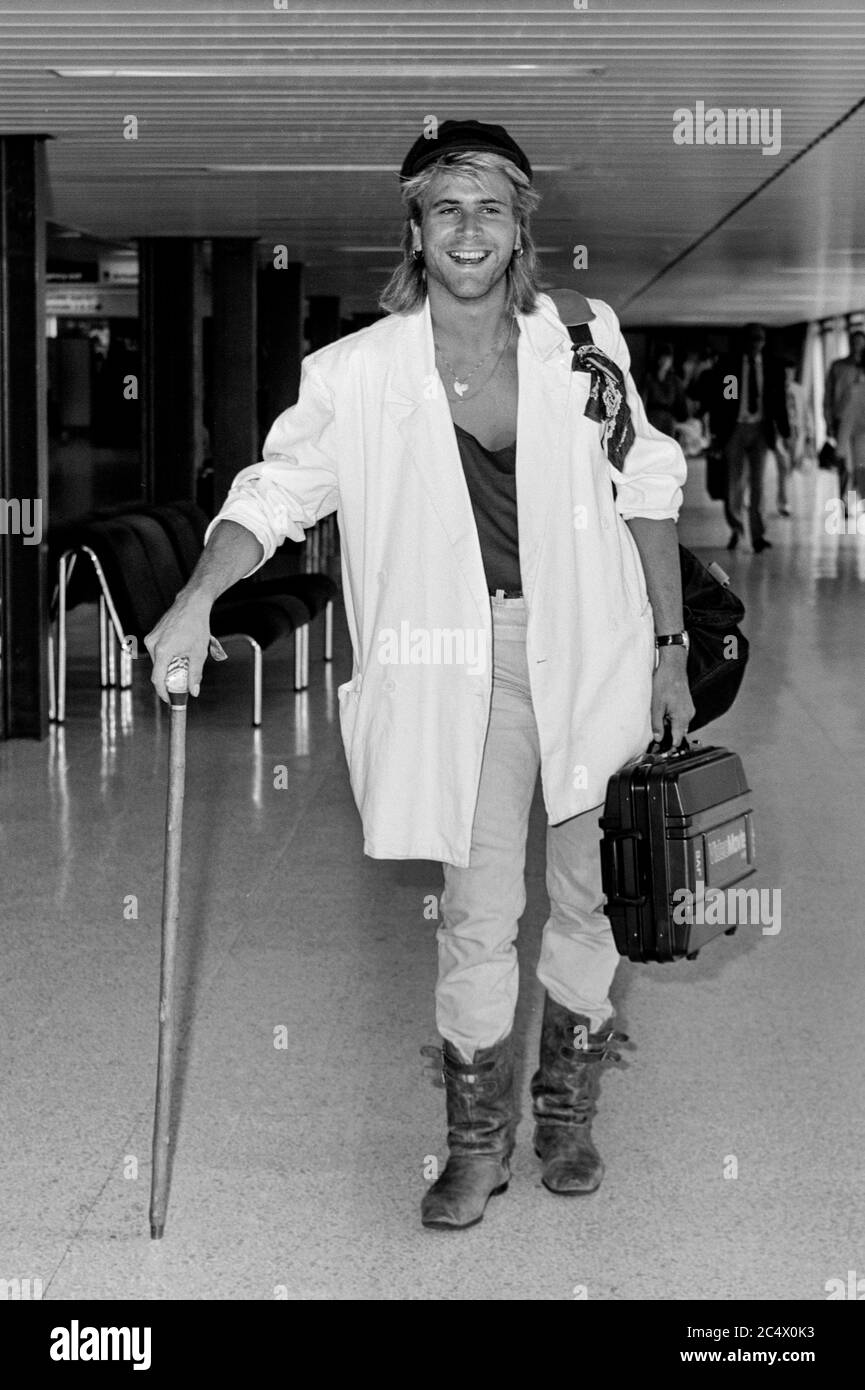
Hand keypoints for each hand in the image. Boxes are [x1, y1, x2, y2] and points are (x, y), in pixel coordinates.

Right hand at [144, 588, 215, 702]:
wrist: (191, 604)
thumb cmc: (196, 626)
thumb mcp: (199, 653)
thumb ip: (195, 675)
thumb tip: (194, 692)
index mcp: (163, 651)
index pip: (158, 679)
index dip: (163, 693)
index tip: (170, 700)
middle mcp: (153, 644)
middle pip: (158, 671)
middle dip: (169, 679)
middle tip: (183, 683)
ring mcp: (151, 638)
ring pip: (158, 662)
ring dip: (169, 667)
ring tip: (185, 662)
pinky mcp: (152, 634)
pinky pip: (158, 652)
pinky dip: (168, 657)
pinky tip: (180, 651)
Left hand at [651, 646, 694, 747]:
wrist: (673, 666)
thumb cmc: (664, 683)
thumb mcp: (656, 706)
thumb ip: (657, 724)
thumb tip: (657, 739)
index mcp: (681, 717)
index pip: (677, 740)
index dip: (669, 747)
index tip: (661, 752)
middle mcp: (688, 715)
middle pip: (678, 733)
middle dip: (668, 736)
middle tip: (655, 737)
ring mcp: (689, 709)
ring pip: (679, 725)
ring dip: (670, 726)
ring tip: (658, 721)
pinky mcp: (687, 705)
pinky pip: (680, 717)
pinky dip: (672, 718)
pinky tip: (663, 712)